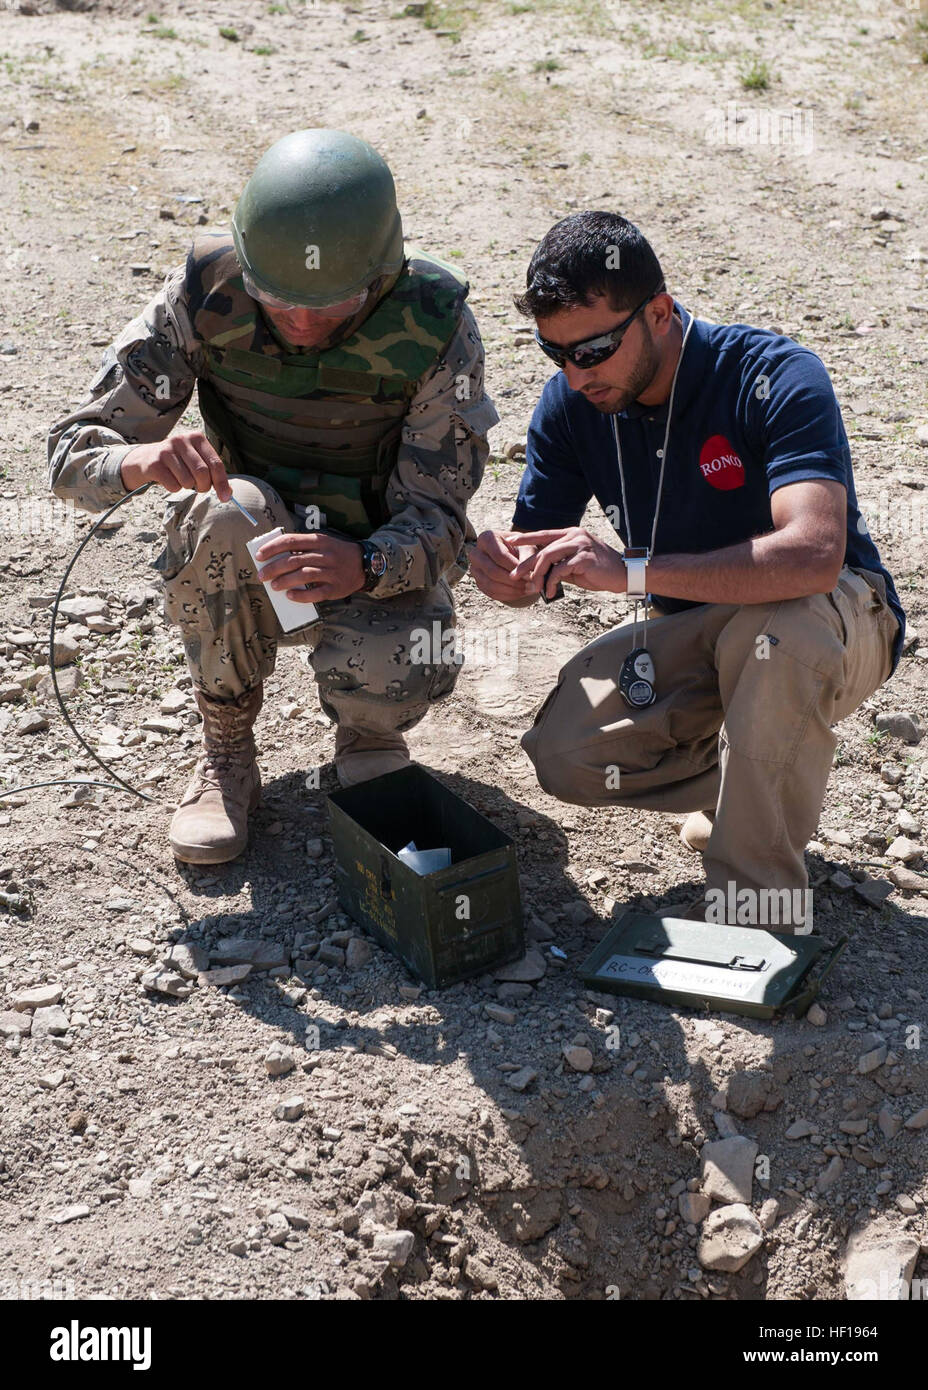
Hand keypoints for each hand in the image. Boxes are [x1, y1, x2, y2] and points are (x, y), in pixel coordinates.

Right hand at [120, 430, 230, 499]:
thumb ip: (213, 474)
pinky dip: (174, 488)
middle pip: (202, 473)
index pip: (216, 463)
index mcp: (197, 438)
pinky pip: (173, 486)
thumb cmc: (178, 461)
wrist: (147, 459)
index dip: (222, 482)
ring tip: (182, 479)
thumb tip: (227, 493)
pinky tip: (169, 479)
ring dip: (188, 487)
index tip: (225, 497)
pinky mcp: (155, 463)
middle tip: (200, 488)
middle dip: (204, 486)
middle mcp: (182, 440)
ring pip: (187, 481)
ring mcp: (167, 450)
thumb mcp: (197, 461)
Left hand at [253, 531, 364, 602]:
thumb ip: (303, 548)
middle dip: (274, 568)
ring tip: (273, 586)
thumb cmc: (337, 554)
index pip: (291, 541)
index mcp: (319, 541)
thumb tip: (276, 559)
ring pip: (304, 575)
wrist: (365, 564)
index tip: (259, 556)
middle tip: (262, 575)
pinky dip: (301, 595)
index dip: (272, 548)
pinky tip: (290, 596)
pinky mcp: (336, 588)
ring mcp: (331, 572)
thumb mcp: (323, 543)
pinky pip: (316, 593)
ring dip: (285, 581)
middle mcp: (325, 555)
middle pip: (294, 560)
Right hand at [469, 530, 540, 605]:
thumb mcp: (527, 548)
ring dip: (511, 590)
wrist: (513, 555)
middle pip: (492, 571)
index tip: (531, 574)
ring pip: (490, 584)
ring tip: (528, 590)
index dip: (515, 567)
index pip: (498, 555)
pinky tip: (521, 593)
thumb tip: (529, 576)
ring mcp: (475, 569)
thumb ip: (527, 559)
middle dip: (513, 581)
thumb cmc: (521, 548)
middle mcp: (476, 553)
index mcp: (486, 538)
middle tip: (530, 585)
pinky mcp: (478, 582)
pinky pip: (491, 593)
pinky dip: (507, 595)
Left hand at [504, 526, 626, 596]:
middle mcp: (574, 536)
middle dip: (526, 564)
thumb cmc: (599, 570)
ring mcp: (580, 545)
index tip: (510, 540)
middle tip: (514, 576)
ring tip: (535, 588)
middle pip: (542, 548)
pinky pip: (560, 570)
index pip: (543, 534)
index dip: (526, 537)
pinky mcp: (584, 558)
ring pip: (548, 557)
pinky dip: (551, 582)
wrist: (624, 573)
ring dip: (538, 574)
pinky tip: (550, 592)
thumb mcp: (575, 564)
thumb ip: (559, 563)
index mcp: (571, 534)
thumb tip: (539, 572)